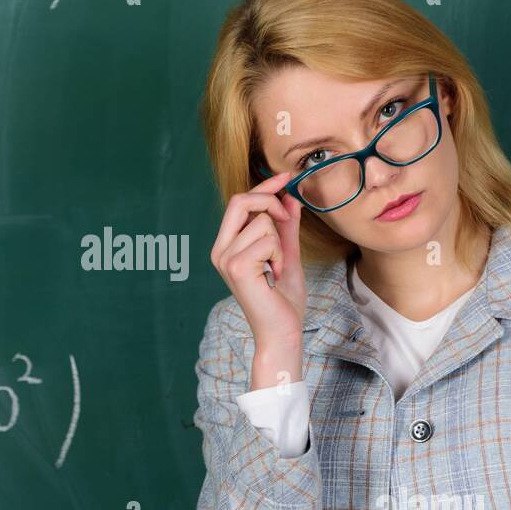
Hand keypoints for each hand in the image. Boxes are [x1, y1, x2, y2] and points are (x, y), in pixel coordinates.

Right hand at [209, 171, 307, 380]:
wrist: (282, 332)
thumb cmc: (283, 300)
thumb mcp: (287, 255)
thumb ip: (286, 227)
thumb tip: (290, 197)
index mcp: (227, 245)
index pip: (240, 202)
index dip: (264, 187)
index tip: (285, 177)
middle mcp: (220, 250)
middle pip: (240, 201)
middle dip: (270, 202)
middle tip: (286, 222)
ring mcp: (225, 258)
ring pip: (262, 221)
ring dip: (280, 243)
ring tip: (277, 267)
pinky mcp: (236, 266)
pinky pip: (268, 239)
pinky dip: (280, 254)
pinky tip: (274, 275)